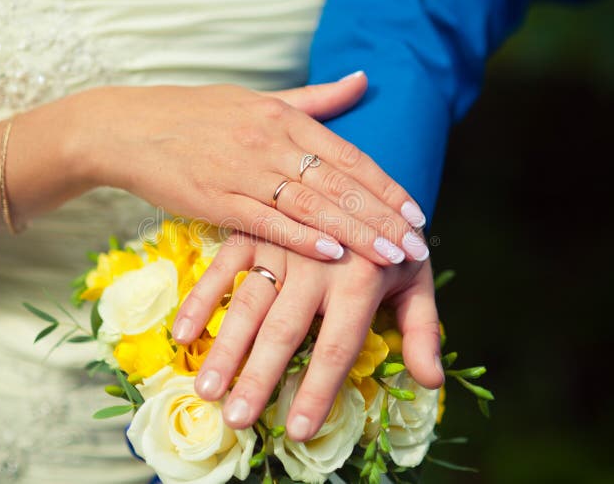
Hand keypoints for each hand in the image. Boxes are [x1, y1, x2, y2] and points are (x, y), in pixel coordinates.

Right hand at [68, 74, 428, 264]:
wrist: (128, 128)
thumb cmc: (196, 115)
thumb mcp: (258, 99)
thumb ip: (316, 98)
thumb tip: (363, 80)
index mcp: (283, 118)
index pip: (348, 155)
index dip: (386, 186)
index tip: (416, 213)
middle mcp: (269, 142)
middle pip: (339, 184)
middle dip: (383, 218)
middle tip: (417, 246)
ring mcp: (242, 171)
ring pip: (311, 205)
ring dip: (355, 233)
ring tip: (390, 257)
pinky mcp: (215, 199)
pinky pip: (265, 221)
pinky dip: (300, 238)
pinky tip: (332, 253)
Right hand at [172, 230, 442, 441]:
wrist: (362, 181)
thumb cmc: (389, 243)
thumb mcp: (414, 281)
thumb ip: (421, 330)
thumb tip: (431, 382)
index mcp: (361, 278)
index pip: (337, 346)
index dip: (318, 391)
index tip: (297, 430)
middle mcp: (318, 261)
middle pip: (284, 330)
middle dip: (259, 378)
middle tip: (236, 419)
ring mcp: (282, 244)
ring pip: (249, 303)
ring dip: (225, 347)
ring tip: (206, 389)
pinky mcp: (255, 230)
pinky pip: (223, 266)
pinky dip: (202, 299)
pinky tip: (182, 334)